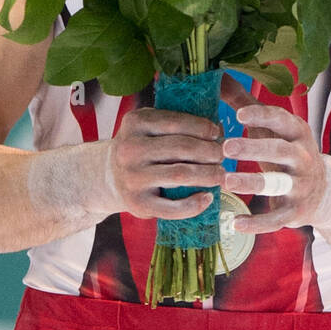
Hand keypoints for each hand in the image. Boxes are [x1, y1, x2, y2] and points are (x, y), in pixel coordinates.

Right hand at [106, 105, 224, 219]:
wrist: (107, 177)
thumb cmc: (141, 148)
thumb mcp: (148, 128)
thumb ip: (176, 124)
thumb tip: (220, 131)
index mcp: (135, 123)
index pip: (176, 122)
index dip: (203, 127)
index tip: (217, 133)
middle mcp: (130, 149)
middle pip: (182, 148)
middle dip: (210, 151)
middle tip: (222, 155)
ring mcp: (133, 177)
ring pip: (181, 174)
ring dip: (208, 174)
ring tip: (221, 174)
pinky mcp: (138, 204)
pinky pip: (173, 207)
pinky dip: (195, 204)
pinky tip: (208, 198)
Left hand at [219, 73, 328, 232]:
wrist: (324, 190)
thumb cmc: (285, 151)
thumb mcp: (272, 129)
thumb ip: (246, 104)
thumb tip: (218, 76)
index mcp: (297, 133)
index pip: (281, 120)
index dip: (261, 116)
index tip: (239, 114)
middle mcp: (302, 157)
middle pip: (278, 150)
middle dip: (253, 148)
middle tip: (226, 146)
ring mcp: (300, 185)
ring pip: (276, 183)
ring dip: (252, 182)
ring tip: (226, 181)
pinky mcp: (296, 212)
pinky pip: (275, 218)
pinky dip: (257, 223)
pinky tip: (235, 223)